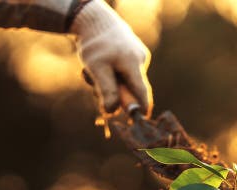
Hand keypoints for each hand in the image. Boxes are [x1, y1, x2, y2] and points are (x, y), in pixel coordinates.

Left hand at [71, 0, 152, 114]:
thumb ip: (107, 91)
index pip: (142, 93)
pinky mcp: (134, 53)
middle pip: (132, 88)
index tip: (140, 121)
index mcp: (134, 64)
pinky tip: (102, 65)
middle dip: (116, 93)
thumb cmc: (95, 45)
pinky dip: (112, 74)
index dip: (141, 108)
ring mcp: (139, 55)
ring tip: (94, 72)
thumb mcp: (97, 69)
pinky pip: (124, 72)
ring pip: (126, 80)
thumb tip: (112, 111)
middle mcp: (141, 60)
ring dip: (111, 83)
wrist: (94, 20)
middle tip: (95, 89)